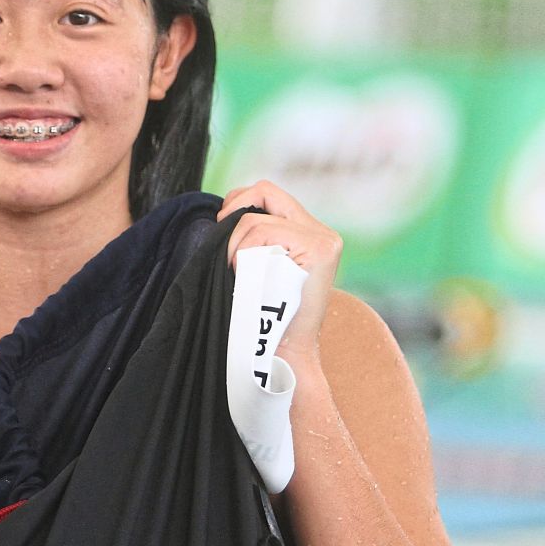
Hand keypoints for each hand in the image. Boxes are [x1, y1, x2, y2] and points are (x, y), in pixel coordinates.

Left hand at [217, 180, 341, 361]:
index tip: (221, 230)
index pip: (266, 192)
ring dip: (234, 246)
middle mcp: (321, 230)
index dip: (236, 203)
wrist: (283, 354)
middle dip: (231, 214)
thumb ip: (254, 238)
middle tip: (223, 249)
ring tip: (238, 273)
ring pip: (255, 219)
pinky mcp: (319, 249)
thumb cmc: (266, 316)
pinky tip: (247, 275)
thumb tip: (221, 214)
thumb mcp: (260, 267)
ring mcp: (323, 239)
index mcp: (309, 231)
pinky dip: (243, 253)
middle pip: (263, 191)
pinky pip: (262, 233)